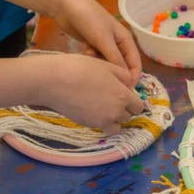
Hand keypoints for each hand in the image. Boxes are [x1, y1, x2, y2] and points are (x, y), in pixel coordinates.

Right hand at [31, 53, 145, 132]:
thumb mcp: (106, 66)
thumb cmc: (80, 68)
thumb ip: (123, 76)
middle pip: (128, 116)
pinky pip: (102, 128)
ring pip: (116, 126)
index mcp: (123, 96)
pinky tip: (92, 111)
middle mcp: (116, 112)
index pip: (138, 106)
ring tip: (102, 107)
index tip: (124, 95)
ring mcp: (103, 121)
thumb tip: (130, 85)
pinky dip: (102, 123)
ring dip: (113, 119)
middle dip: (123, 109)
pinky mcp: (90, 125)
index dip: (132, 101)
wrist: (54, 81)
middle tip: (110, 98)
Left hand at [47, 0, 141, 82]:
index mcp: (126, 39)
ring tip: (92, 59)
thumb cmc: (88, 18)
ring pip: (108, 64)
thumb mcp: (103, 39)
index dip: (132, 78)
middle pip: (122, 66)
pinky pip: (98, 59)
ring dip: (102, 65)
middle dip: (114, 72)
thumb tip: (127, 79)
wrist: (64, 4)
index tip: (123, 90)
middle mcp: (118, 43)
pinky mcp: (92, 45)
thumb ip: (115, 59)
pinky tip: (85, 53)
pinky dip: (93, 60)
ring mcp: (104, 44)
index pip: (135, 64)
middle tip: (103, 78)